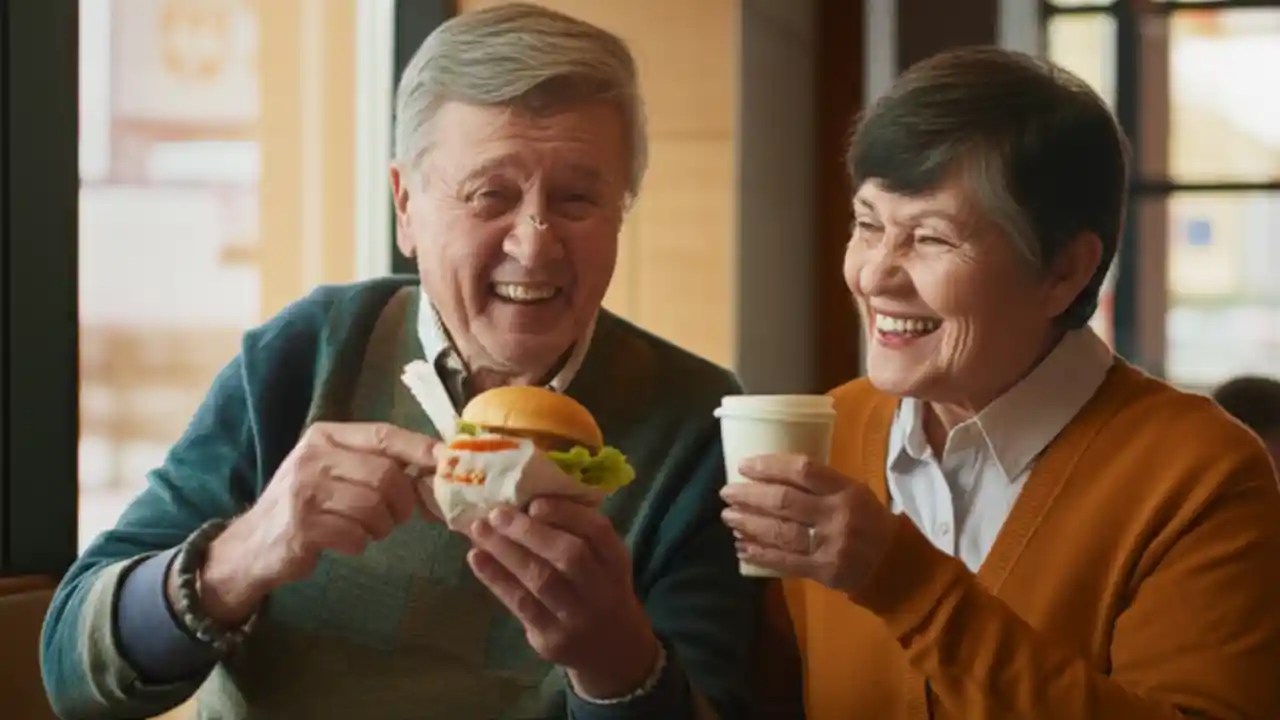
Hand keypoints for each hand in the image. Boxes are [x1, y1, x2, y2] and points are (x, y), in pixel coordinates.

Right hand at [184, 422, 439, 626]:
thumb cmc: (307, 505)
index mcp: (326, 436)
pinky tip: (346, 541)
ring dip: (382, 526)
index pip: (384, 434)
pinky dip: (360, 543)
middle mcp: (313, 457)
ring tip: (367, 529)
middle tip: (397, 517)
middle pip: (386, 475)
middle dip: (402, 502)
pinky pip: (356, 535)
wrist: (252, 546)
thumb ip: (377, 464)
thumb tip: (438, 470)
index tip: (446, 461)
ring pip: (375, 507)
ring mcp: (304, 491)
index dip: (420, 448)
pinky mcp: (302, 526)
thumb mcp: (335, 472)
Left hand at [467, 498, 660, 698]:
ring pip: (541, 580)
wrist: (611, 648)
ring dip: (506, 552)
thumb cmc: (598, 589)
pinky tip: (477, 559)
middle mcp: (602, 588)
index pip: (598, 531)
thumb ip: (576, 533)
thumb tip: (524, 500)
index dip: (566, 513)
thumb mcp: (602, 560)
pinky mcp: (553, 638)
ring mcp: (577, 616)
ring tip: (479, 530)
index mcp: (615, 560)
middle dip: (530, 532)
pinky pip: (522, 604)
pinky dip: (496, 579)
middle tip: (497, 513)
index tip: (534, 502)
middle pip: (570, 556)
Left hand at [718, 453, 896, 597]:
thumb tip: (771, 475)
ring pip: (780, 531)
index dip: (770, 465)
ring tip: (729, 518)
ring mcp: (829, 544)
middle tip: (727, 493)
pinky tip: (742, 547)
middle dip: (750, 496)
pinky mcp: (823, 570)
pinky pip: (785, 561)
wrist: (895, 564)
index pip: (803, 470)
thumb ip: (821, 484)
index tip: (744, 465)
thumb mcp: (854, 493)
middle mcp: (836, 515)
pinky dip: (760, 553)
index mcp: (845, 490)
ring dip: (749, 524)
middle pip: (784, 501)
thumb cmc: (869, 521)